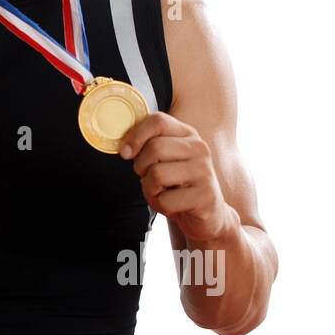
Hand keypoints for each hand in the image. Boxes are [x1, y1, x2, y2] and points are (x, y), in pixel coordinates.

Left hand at [118, 112, 231, 240]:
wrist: (208, 214)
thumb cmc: (178, 185)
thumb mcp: (164, 160)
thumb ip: (149, 146)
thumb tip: (125, 149)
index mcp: (188, 134)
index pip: (158, 121)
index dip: (136, 136)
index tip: (126, 153)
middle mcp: (200, 149)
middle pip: (155, 148)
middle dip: (141, 167)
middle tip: (148, 177)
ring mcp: (205, 172)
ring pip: (157, 174)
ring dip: (149, 189)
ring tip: (161, 192)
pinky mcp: (206, 196)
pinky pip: (165, 200)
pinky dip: (160, 206)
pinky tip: (172, 206)